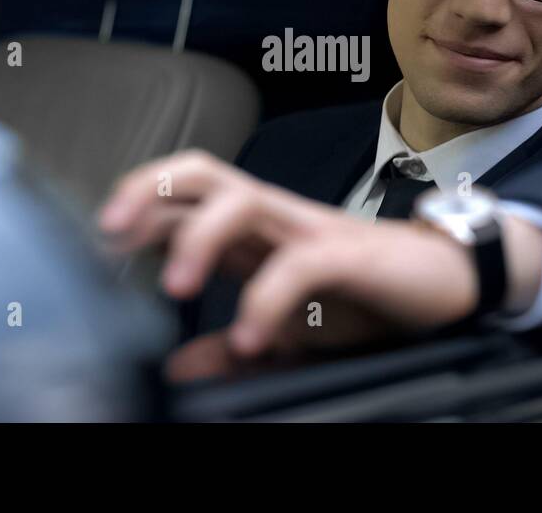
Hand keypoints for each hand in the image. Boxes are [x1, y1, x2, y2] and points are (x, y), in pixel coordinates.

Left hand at [99, 150, 541, 380]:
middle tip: (110, 235)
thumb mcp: (288, 330)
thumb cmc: (366, 296)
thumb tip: (177, 368)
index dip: (136, 208)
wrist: (446, 284)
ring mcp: (309, 228)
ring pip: (240, 200)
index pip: (183, 196)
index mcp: (253, 231)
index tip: (95, 246)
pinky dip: (267, 301)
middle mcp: (274, 217)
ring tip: (176, 290)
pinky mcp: (347, 253)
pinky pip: (297, 266)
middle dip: (146, 191)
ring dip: (198, 238)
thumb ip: (231, 346)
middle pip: (200, 174)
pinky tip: (252, 339)